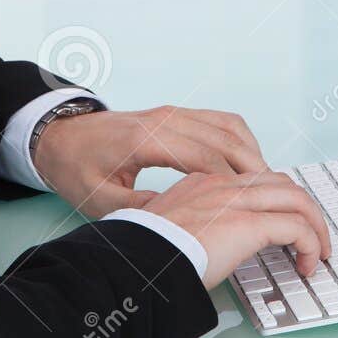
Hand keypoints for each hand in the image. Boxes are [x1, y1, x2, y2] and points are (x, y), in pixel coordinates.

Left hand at [31, 104, 269, 219]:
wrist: (61, 135)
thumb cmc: (78, 167)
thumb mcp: (102, 201)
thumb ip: (142, 210)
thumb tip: (180, 224)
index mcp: (147, 139)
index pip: (205, 158)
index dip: (233, 183)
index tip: (253, 206)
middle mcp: (166, 119)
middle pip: (226, 139)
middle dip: (255, 170)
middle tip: (276, 199)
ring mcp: (174, 113)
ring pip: (230, 127)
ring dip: (253, 154)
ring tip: (268, 186)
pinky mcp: (177, 114)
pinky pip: (222, 122)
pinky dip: (242, 142)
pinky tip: (248, 165)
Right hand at [138, 171, 332, 287]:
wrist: (133, 262)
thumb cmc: (143, 252)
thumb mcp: (168, 228)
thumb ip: (191, 226)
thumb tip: (209, 245)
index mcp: (202, 183)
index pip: (254, 181)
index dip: (276, 202)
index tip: (285, 226)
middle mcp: (222, 185)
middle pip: (282, 183)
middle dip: (305, 209)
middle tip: (312, 236)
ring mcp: (236, 201)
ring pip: (296, 199)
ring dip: (315, 225)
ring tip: (318, 252)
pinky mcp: (248, 224)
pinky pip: (297, 227)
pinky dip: (310, 244)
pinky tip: (307, 263)